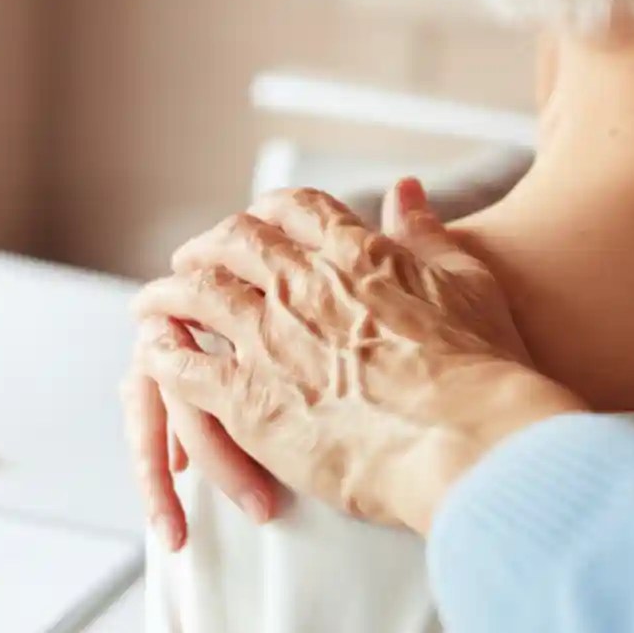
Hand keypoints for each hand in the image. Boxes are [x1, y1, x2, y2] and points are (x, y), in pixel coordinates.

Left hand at [132, 182, 584, 533]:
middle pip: (234, 243)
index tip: (254, 223)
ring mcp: (269, 340)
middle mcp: (302, 285)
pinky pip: (181, 366)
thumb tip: (407, 190)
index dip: (265, 212)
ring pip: (196, 297)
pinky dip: (161, 354)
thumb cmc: (483, 373)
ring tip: (150, 304)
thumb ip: (428, 234)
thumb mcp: (467, 283)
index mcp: (355, 254)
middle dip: (207, 247)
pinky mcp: (247, 399)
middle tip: (191, 260)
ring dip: (168, 295)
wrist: (466, 442)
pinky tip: (151, 356)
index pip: (294, 209)